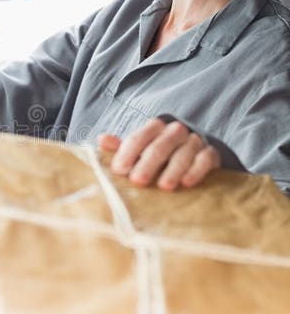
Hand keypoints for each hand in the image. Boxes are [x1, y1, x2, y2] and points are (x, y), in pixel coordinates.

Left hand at [99, 118, 220, 190]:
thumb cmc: (163, 155)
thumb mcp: (142, 150)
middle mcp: (176, 130)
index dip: (128, 152)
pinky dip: (196, 170)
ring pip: (184, 151)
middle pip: (161, 144)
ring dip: (173, 169)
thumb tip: (102, 140)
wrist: (199, 156)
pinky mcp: (212, 153)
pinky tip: (187, 183)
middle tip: (137, 181)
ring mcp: (196, 140)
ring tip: (164, 186)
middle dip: (148, 162)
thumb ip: (124, 147)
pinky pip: (205, 158)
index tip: (119, 170)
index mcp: (156, 127)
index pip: (140, 136)